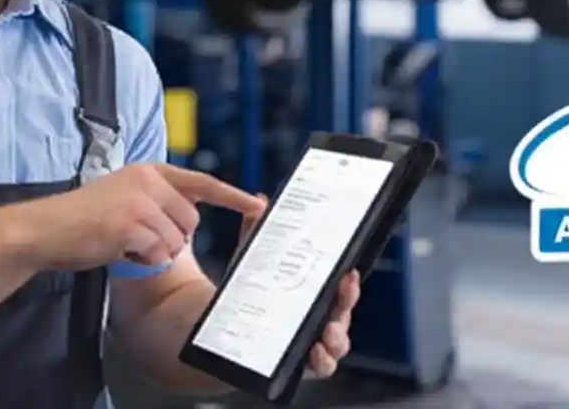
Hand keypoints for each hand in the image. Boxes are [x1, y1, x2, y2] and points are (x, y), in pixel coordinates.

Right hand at [32, 163, 264, 271]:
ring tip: (125, 243)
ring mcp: (139, 201)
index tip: (257, 206)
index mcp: (149, 171)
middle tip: (140, 239)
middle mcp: (147, 181)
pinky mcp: (130, 224)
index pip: (201, 182)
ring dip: (155, 252)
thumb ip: (156, 198)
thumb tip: (190, 214)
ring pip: (176, 240)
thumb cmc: (85, 219)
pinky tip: (119, 251)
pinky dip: (141, 260)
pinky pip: (157, 253)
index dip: (231, 196)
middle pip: (191, 221)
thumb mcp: (125, 194)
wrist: (46, 229)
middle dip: (173, 239)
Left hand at [236, 200, 361, 379]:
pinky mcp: (298, 365)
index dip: (349, 281)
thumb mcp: (251, 262)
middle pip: (342, 312)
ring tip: (329, 332)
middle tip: (343, 290)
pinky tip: (315, 353)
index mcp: (315, 295)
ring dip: (338, 338)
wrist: (220, 335)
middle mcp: (319, 320)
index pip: (340, 288)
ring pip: (337, 343)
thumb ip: (256, 233)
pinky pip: (320, 367)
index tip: (348, 271)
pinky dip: (323, 362)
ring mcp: (311, 344)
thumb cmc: (246, 296)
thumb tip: (259, 201)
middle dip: (347, 302)